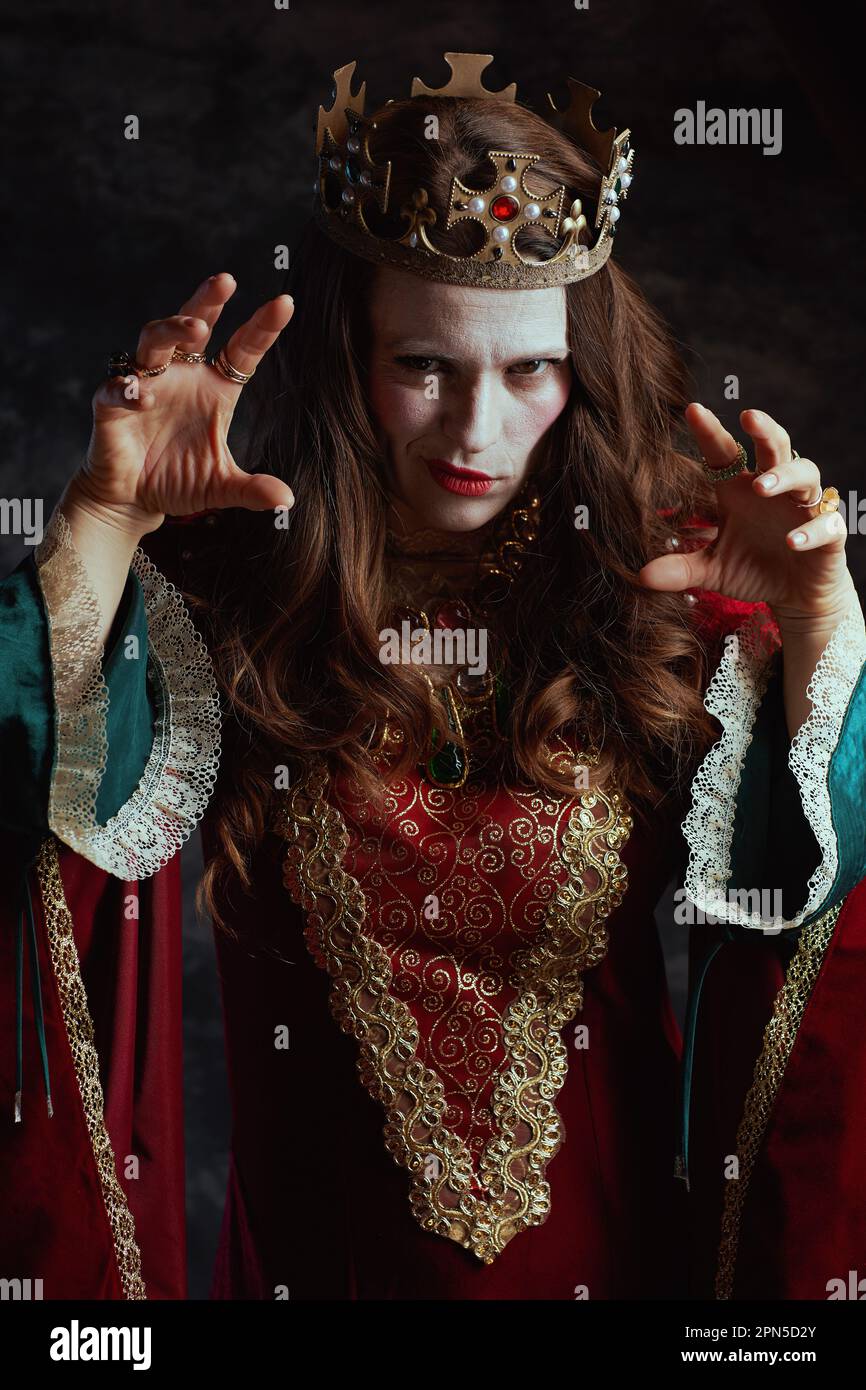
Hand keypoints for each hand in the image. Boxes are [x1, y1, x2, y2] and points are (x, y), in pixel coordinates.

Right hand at [68, 272, 295, 538]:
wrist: (133, 500)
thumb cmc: (178, 481)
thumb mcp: (222, 487)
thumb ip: (252, 490)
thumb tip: (286, 500)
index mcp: (213, 388)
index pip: (241, 349)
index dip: (261, 326)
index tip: (284, 303)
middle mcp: (180, 377)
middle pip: (192, 326)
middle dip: (207, 301)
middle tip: (226, 281)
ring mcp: (145, 386)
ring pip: (154, 341)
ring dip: (172, 330)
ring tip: (196, 329)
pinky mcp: (112, 406)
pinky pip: (116, 388)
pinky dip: (127, 388)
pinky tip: (141, 394)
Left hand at [638, 404, 857, 630]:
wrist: (796, 596)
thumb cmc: (753, 569)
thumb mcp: (711, 570)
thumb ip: (681, 568)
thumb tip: (641, 576)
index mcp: (740, 491)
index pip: (725, 455)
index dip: (711, 432)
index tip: (692, 409)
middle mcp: (774, 491)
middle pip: (775, 447)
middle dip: (764, 430)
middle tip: (748, 416)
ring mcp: (804, 509)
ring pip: (806, 475)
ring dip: (785, 475)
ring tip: (762, 485)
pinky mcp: (829, 535)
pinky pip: (825, 524)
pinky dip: (811, 530)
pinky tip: (792, 541)